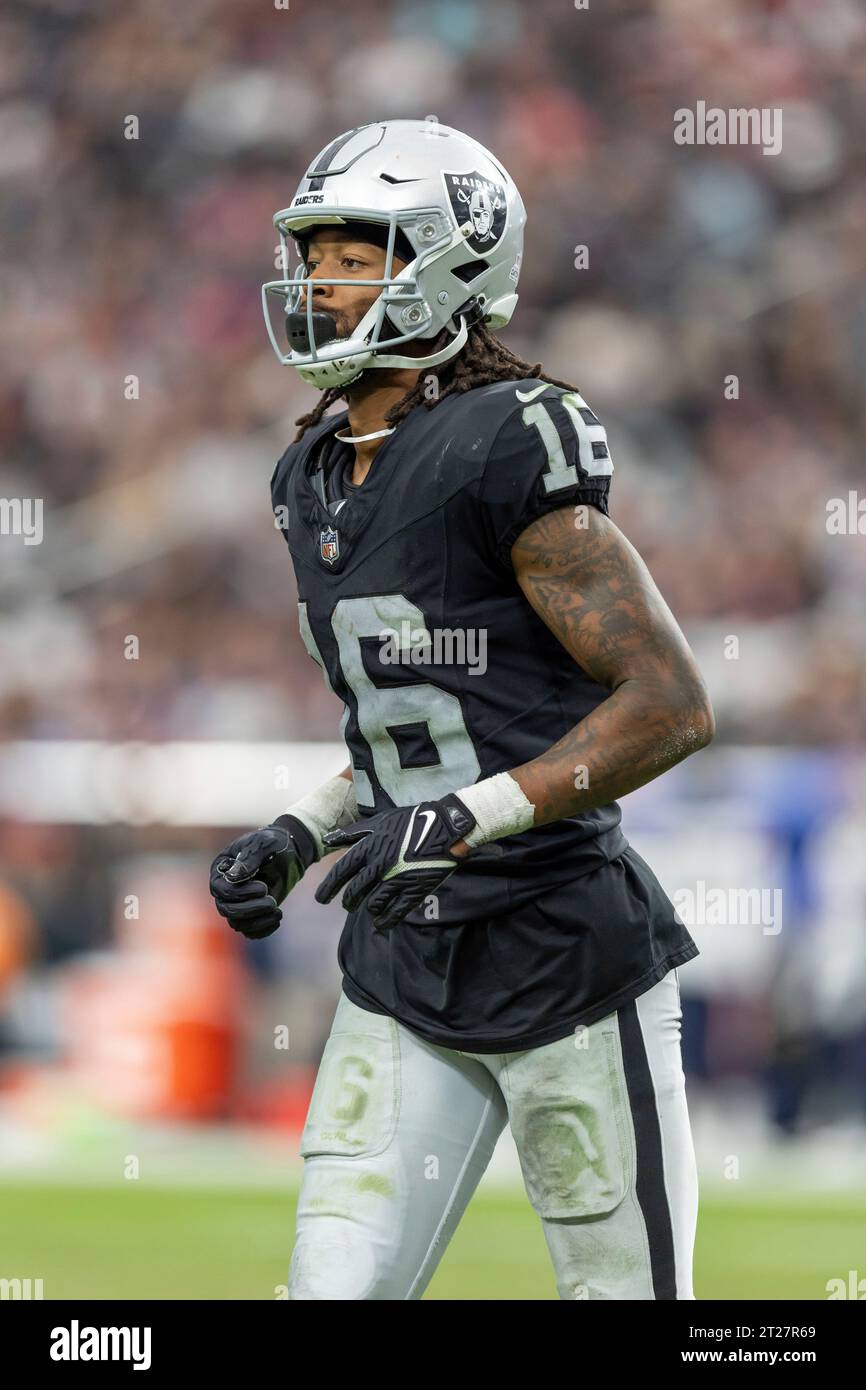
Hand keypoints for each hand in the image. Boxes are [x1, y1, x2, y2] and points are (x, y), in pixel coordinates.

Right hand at [209, 816, 316, 939]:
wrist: (288, 851)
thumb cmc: (273, 843)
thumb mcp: (263, 844)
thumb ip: (249, 858)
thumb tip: (235, 877)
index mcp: (222, 870)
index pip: (221, 891)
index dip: (241, 894)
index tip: (263, 888)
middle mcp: (224, 889)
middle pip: (227, 910)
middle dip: (250, 910)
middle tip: (272, 901)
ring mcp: (236, 903)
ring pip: (237, 923)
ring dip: (258, 920)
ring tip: (278, 910)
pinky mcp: (251, 914)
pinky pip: (250, 931)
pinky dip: (263, 930)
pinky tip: (277, 918)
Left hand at [314, 793, 477, 930]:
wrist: (446, 827)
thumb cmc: (412, 820)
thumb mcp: (380, 820)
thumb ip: (353, 832)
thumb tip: (327, 839)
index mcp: (370, 846)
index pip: (342, 871)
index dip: (329, 887)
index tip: (321, 899)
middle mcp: (380, 865)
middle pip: (356, 891)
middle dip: (348, 901)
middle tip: (347, 905)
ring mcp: (397, 880)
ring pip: (374, 904)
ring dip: (368, 910)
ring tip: (368, 911)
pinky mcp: (414, 890)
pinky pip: (396, 912)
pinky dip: (386, 920)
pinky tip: (382, 923)